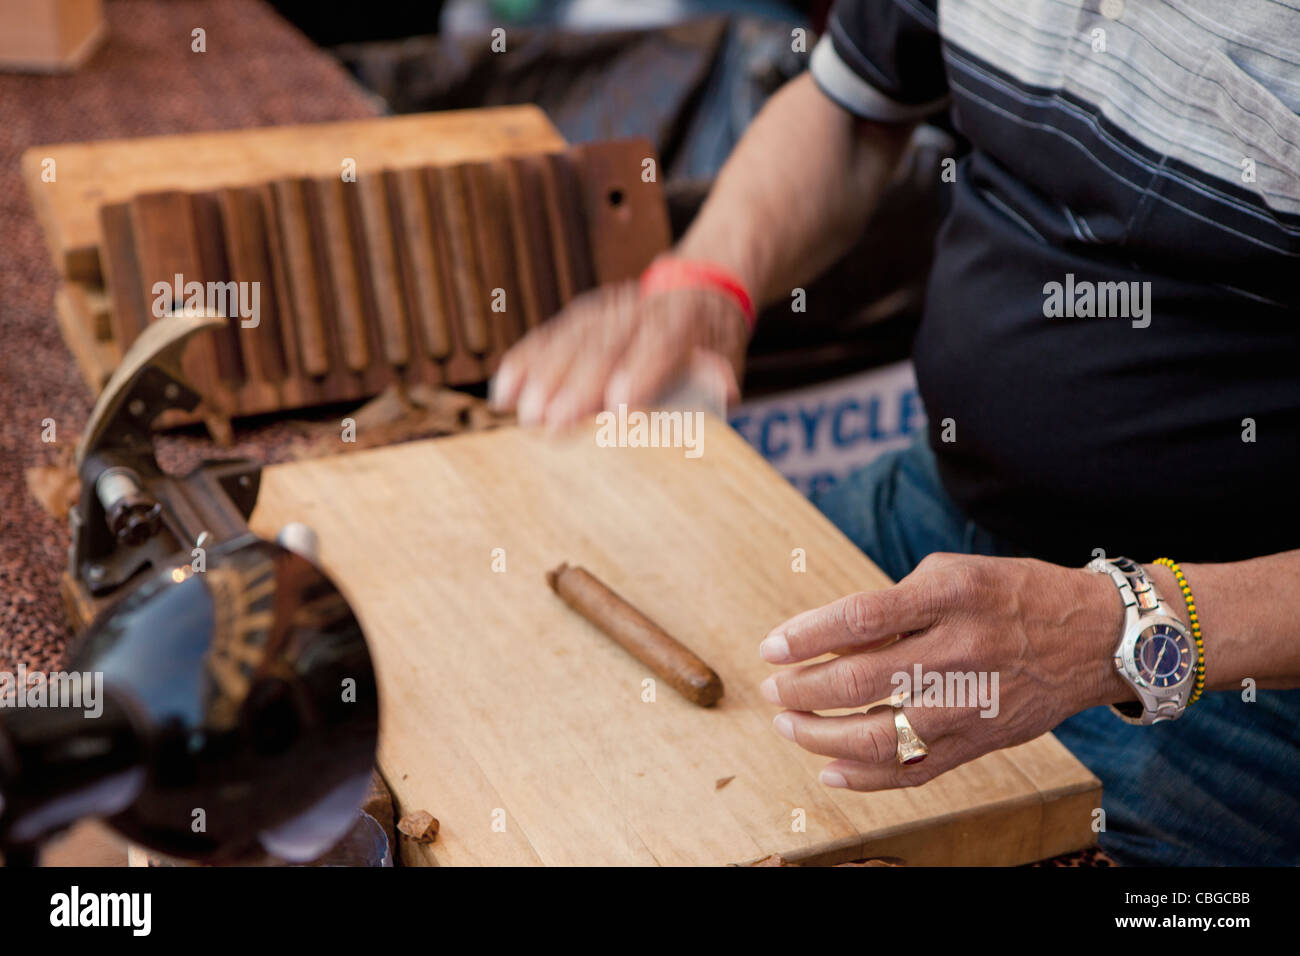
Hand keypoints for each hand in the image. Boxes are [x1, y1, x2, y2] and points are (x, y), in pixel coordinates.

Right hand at [489, 278, 749, 430]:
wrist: (699, 289)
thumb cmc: (713, 342)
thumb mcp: (728, 357)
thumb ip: (718, 377)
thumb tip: (722, 394)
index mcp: (683, 319)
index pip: (661, 344)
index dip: (640, 375)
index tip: (618, 411)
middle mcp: (640, 309)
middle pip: (606, 345)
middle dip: (577, 385)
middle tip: (552, 423)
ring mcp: (606, 310)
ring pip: (571, 339)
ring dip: (543, 376)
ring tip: (522, 412)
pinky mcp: (581, 316)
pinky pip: (549, 336)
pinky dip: (526, 362)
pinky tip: (505, 389)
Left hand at [757, 553, 1128, 790]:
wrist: (1096, 636)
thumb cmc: (1011, 595)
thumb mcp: (954, 574)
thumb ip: (894, 606)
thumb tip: (828, 641)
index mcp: (951, 595)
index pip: (861, 617)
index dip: (807, 635)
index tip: (771, 647)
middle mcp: (962, 649)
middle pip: (861, 679)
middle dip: (802, 689)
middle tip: (772, 689)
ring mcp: (973, 702)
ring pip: (882, 735)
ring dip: (822, 737)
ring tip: (789, 726)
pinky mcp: (983, 741)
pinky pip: (916, 770)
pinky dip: (867, 777)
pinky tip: (830, 770)